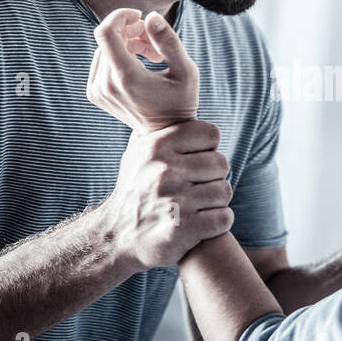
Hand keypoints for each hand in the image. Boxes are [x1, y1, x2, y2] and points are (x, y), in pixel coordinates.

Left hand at [87, 8, 197, 132]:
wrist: (165, 134)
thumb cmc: (180, 101)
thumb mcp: (185, 71)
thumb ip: (169, 41)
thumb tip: (151, 17)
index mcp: (126, 78)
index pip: (106, 32)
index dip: (120, 16)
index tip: (140, 15)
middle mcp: (106, 85)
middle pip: (109, 39)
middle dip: (132, 31)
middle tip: (155, 43)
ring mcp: (97, 91)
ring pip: (105, 48)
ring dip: (127, 43)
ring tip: (153, 54)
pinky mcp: (94, 94)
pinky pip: (101, 61)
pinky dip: (119, 56)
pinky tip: (139, 64)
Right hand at [98, 121, 233, 270]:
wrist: (116, 237)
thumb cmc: (135, 191)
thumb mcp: (139, 153)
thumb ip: (164, 133)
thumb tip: (183, 103)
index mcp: (157, 146)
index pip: (210, 133)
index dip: (208, 149)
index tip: (196, 161)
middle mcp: (164, 171)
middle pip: (221, 163)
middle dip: (213, 177)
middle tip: (198, 188)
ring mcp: (175, 200)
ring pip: (224, 191)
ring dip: (216, 201)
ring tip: (198, 206)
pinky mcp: (184, 228)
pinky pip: (225, 217)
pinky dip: (218, 222)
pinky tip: (202, 223)